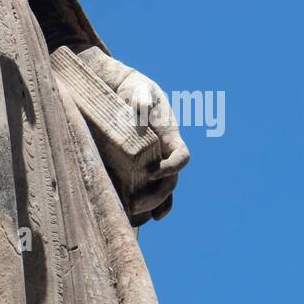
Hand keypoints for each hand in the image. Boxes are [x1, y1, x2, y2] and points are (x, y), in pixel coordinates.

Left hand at [78, 48, 189, 225]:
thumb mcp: (139, 88)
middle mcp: (164, 151)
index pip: (182, 157)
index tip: (155, 173)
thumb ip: (141, 98)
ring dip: (153, 205)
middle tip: (137, 204)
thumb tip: (140, 115)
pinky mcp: (138, 163)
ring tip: (137, 217)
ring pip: (162, 188)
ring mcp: (153, 159)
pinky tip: (136, 215)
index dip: (173, 168)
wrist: (120, 87)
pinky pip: (148, 187)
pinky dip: (146, 203)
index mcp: (169, 134)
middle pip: (171, 180)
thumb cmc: (133, 86)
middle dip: (158, 195)